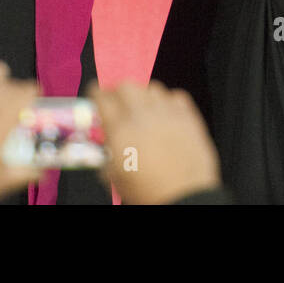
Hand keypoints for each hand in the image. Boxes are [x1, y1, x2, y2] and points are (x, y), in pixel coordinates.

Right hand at [88, 80, 220, 204]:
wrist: (183, 196)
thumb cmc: (150, 191)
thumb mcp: (114, 175)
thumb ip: (107, 152)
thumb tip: (107, 140)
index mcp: (121, 131)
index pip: (102, 98)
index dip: (96, 93)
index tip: (95, 93)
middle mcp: (143, 116)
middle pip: (126, 86)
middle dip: (118, 90)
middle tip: (117, 99)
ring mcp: (168, 114)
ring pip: (152, 87)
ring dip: (143, 95)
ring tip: (142, 107)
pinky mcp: (188, 117)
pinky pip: (176, 96)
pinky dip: (168, 101)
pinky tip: (165, 113)